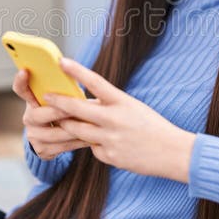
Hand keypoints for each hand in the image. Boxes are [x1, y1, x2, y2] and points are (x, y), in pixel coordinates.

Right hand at [11, 68, 90, 159]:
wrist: (53, 140)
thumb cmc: (61, 111)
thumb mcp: (58, 99)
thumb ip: (63, 91)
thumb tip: (79, 77)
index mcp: (32, 101)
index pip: (21, 89)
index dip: (20, 81)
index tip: (25, 71)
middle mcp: (29, 118)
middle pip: (38, 115)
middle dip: (57, 111)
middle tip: (73, 108)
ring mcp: (34, 135)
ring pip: (54, 133)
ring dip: (73, 129)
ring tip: (90, 124)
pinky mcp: (42, 150)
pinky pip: (63, 146)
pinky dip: (78, 141)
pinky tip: (92, 137)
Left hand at [43, 57, 195, 182]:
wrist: (172, 152)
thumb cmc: (152, 126)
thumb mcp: (133, 108)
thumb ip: (109, 106)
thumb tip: (85, 106)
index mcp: (122, 102)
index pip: (95, 82)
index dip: (76, 71)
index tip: (61, 62)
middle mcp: (114, 119)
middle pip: (77, 109)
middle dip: (58, 102)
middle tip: (45, 97)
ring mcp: (110, 139)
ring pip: (77, 131)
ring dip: (68, 125)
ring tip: (62, 121)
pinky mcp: (110, 156)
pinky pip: (92, 148)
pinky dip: (95, 145)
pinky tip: (108, 144)